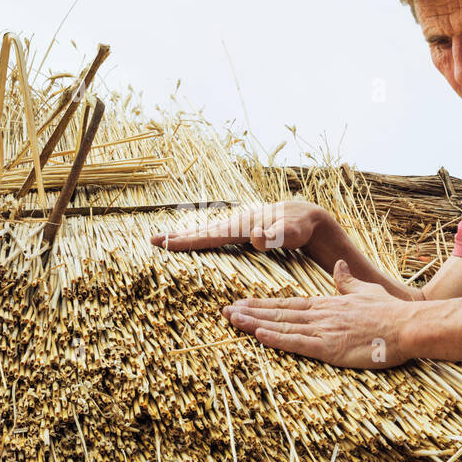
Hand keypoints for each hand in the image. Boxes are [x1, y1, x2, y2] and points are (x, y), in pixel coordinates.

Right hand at [151, 200, 328, 251]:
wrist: (308, 216)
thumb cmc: (301, 228)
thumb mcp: (291, 233)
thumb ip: (275, 236)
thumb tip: (256, 236)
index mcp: (243, 225)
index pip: (211, 235)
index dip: (189, 241)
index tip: (166, 244)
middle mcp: (237, 222)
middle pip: (204, 230)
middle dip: (179, 236)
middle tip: (153, 240)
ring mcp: (238, 224)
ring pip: (208, 230)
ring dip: (186, 235)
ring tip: (165, 240)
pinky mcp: (242, 228)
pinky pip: (216, 233)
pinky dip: (200, 236)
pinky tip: (193, 240)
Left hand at [221, 259, 415, 367]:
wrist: (408, 325)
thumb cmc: (390, 312)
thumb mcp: (365, 291)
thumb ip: (347, 282)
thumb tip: (339, 266)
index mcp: (326, 305)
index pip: (287, 303)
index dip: (262, 304)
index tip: (241, 303)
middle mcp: (320, 316)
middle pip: (278, 314)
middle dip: (250, 313)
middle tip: (224, 312)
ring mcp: (324, 331)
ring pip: (282, 327)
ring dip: (255, 324)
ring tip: (232, 320)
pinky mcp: (331, 348)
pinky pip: (298, 343)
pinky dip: (277, 339)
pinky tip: (258, 336)